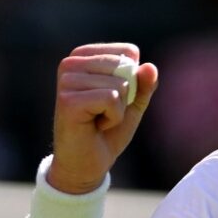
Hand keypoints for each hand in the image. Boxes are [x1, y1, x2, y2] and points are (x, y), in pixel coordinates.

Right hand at [48, 42, 159, 193]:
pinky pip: (112, 99)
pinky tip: (96, 125)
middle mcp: (71, 63)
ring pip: (120, 85)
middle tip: (104, 113)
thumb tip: (150, 67)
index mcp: (84, 56)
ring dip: (118, 110)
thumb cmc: (107, 132)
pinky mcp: (68, 99)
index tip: (111, 99)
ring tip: (98, 120)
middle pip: (125, 67)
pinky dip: (113, 118)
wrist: (87, 164)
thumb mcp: (132, 104)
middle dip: (125, 97)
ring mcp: (67, 80)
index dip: (132, 82)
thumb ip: (144, 84)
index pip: (129, 52)